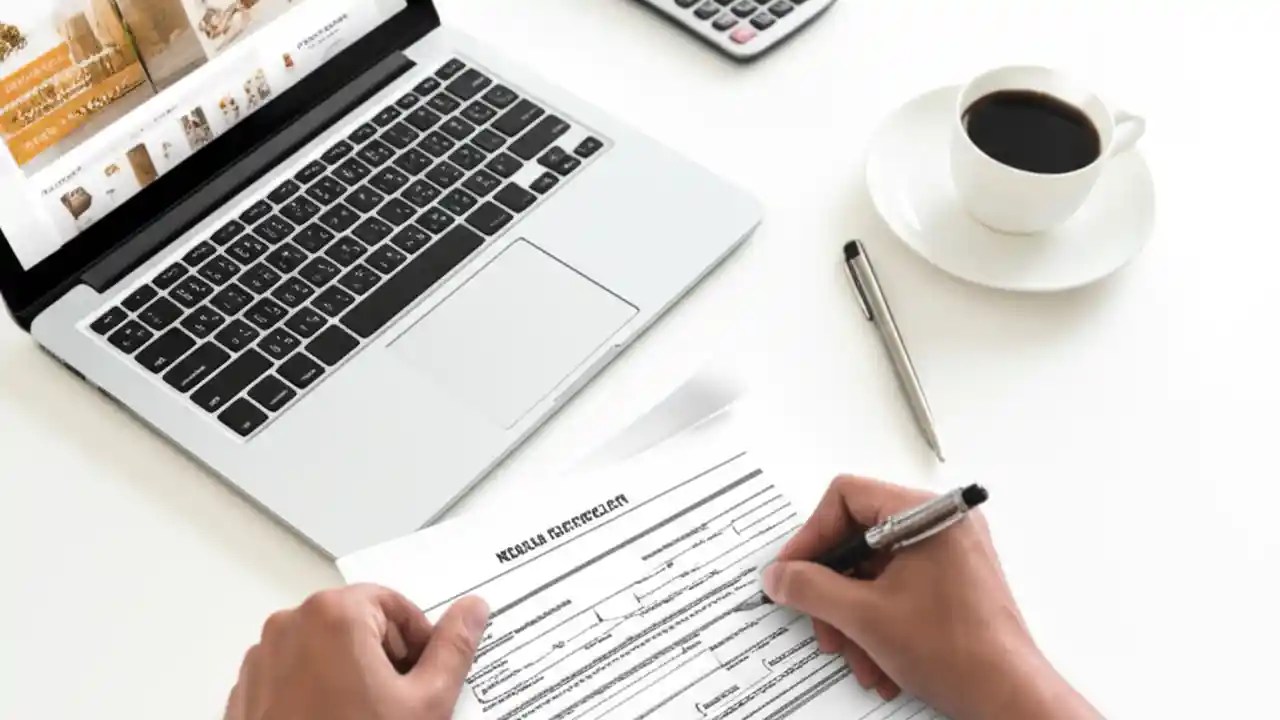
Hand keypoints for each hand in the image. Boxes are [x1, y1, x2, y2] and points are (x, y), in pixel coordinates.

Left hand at [225, 585, 488, 719]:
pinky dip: (316, 691)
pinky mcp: (247, 691)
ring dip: (351, 675)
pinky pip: (293, 673)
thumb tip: (472, 611)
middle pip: (358, 624)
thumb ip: (453, 647)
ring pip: (325, 649)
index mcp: (335, 615)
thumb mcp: (426, 701)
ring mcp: (262, 659)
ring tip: (366, 716)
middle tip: (399, 702)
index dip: (418, 642)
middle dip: (384, 659)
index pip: (394, 605)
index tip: (423, 675)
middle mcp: (290, 626)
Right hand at [763, 476, 1097, 719]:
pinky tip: (876, 656)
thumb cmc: (961, 653)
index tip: (794, 570)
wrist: (1009, 697)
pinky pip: (899, 586)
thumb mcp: (864, 617)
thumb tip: (781, 575)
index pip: (847, 497)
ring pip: (876, 568)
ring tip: (853, 650)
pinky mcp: (954, 580)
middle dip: (833, 588)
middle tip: (819, 618)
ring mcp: (951, 552)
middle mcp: (943, 524)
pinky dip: (878, 619)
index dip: (811, 536)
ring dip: (853, 613)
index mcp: (927, 514)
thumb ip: (811, 588)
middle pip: (858, 536)